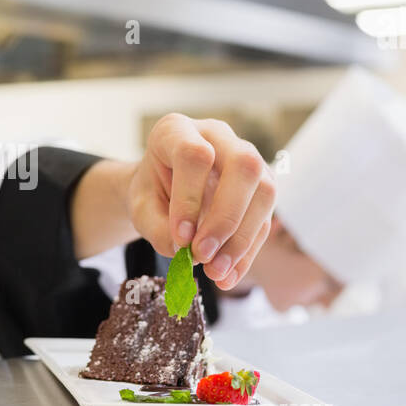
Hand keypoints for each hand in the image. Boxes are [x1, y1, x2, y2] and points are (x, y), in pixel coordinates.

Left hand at [129, 114, 275, 290]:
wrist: (162, 190)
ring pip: (264, 191)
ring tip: (216, 272)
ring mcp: (247, 158)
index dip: (189, 199)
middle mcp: (218, 136)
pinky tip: (228, 275)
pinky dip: (247, 251)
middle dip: (226, 218)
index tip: (180, 237)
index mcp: (178, 130)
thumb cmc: (151, 191)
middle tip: (202, 256)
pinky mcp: (261, 186)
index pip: (194, 155)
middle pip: (243, 166)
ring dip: (242, 239)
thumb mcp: (140, 208)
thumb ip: (155, 227)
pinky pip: (265, 218)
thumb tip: (184, 251)